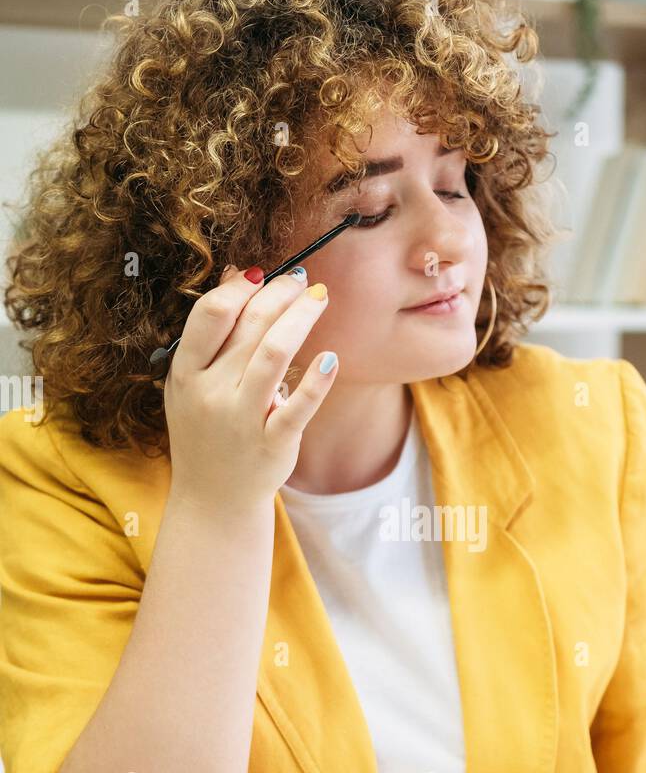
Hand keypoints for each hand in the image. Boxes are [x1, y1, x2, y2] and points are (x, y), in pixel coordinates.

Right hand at [163, 262, 337, 514]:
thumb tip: (235, 275)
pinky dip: (317, 380)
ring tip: (319, 297)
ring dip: (300, 318)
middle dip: (279, 294)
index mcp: (186, 373)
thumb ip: (210, 333)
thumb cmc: (204, 431)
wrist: (213, 499)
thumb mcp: (191, 382)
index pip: (211, 315)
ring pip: (274, 354)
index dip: (240, 287)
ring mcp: (242, 419)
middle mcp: (211, 393)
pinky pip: (299, 406)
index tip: (263, 274)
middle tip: (301, 279)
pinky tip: (331, 356)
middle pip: (249, 327)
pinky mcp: (274, 443)